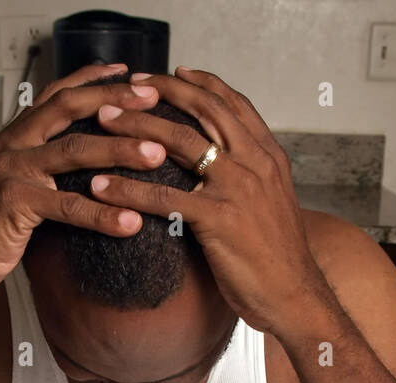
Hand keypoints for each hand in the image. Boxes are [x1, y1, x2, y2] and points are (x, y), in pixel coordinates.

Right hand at [0, 64, 167, 301]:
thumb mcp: (24, 184)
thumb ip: (51, 165)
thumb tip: (99, 160)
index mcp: (18, 133)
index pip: (60, 93)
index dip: (96, 80)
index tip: (134, 76)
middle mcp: (14, 142)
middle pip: (70, 109)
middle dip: (116, 102)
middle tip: (155, 102)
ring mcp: (11, 169)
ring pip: (74, 152)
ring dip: (120, 151)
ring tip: (157, 156)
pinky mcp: (13, 202)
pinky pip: (67, 206)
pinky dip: (102, 214)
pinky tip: (132, 222)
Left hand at [85, 67, 333, 334]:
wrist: (296, 296)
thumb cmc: (280, 258)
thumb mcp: (273, 204)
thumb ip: (251, 176)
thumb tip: (224, 164)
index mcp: (268, 156)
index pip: (232, 104)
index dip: (200, 83)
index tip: (171, 73)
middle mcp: (255, 163)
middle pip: (202, 110)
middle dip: (160, 93)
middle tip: (126, 87)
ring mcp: (237, 188)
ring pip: (179, 142)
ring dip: (135, 127)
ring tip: (102, 121)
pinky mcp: (218, 219)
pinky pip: (164, 197)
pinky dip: (128, 190)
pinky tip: (100, 187)